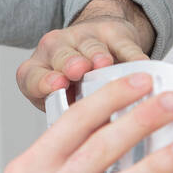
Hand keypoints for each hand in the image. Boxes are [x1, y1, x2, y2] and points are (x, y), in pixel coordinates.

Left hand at [15, 0, 155, 110]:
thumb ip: (67, 117)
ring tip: (104, 64)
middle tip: (77, 70)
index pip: (34, 77)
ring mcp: (83, 37)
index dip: (43, 81)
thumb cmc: (73, 85)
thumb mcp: (62, 104)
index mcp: (37, 71)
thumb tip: (84, 140)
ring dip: (97, 56)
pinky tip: (139, 65)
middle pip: (61, 55)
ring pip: (90, 46)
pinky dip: (132, 56)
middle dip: (68, 63)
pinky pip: (124, 45)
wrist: (93, 48)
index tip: (56, 86)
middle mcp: (55, 49)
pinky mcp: (112, 32)